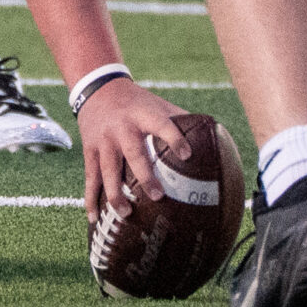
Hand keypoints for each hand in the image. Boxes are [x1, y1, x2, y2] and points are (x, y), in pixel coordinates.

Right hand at [76, 74, 187, 223]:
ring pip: (108, 169)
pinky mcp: (90, 150)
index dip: (175, 138)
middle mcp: (123, 128)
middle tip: (157, 196)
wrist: (97, 88)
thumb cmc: (137, 102)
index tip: (187, 154)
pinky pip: (91, 177)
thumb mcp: (158, 104)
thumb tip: (216, 139)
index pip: (162, 125)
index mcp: (144, 115)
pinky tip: (93, 217)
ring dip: (115, 192)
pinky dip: (91, 198)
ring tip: (126, 212)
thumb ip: (182, 120)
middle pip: (133, 153)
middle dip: (144, 175)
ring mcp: (104, 140)